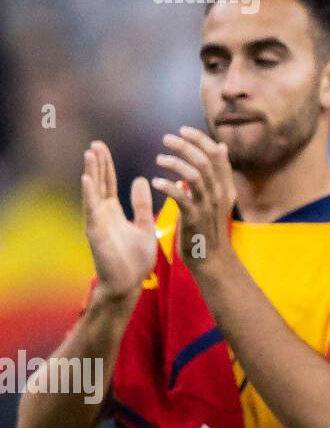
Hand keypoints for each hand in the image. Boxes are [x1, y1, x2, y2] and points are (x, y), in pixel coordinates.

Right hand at [81, 141, 155, 298]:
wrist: (129, 284)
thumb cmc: (136, 259)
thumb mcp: (144, 226)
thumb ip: (141, 204)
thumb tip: (139, 179)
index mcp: (114, 212)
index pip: (109, 183)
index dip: (106, 166)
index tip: (102, 147)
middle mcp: (103, 214)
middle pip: (99, 184)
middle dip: (97, 164)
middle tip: (95, 144)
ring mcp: (97, 223)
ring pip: (93, 193)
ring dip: (92, 173)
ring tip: (90, 153)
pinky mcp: (95, 232)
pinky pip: (91, 210)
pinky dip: (89, 194)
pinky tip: (87, 178)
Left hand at [151, 125, 236, 274]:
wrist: (211, 258)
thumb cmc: (210, 227)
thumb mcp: (220, 196)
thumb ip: (218, 173)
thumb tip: (220, 146)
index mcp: (225, 186)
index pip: (216, 154)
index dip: (200, 139)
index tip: (183, 130)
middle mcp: (219, 193)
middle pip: (205, 161)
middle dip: (185, 146)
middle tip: (166, 138)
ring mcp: (208, 205)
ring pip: (195, 175)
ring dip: (175, 164)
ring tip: (159, 159)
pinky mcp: (194, 218)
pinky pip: (182, 197)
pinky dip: (169, 187)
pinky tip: (156, 182)